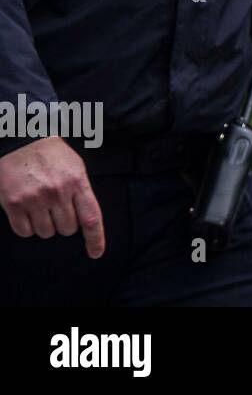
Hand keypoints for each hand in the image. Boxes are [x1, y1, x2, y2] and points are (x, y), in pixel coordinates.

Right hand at [0, 136, 104, 258]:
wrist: (22, 141)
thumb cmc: (52, 155)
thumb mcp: (76, 168)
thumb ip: (82, 192)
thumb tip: (86, 221)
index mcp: (77, 182)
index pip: (91, 218)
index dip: (96, 239)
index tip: (96, 253)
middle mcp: (57, 192)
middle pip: (67, 229)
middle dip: (64, 224)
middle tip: (57, 207)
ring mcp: (35, 199)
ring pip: (46, 233)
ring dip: (45, 225)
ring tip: (41, 206)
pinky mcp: (14, 204)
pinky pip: (24, 232)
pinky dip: (26, 227)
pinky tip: (26, 211)